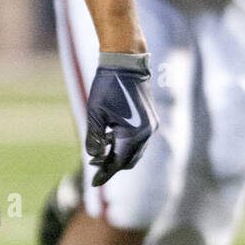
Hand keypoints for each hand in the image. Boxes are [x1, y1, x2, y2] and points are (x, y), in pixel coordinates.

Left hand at [85, 54, 157, 186]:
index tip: (93, 183)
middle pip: (129, 160)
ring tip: (99, 151)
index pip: (118, 162)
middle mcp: (147, 133)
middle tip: (94, 165)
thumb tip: (93, 157)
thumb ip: (93, 138)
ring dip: (118, 154)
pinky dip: (125, 144)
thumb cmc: (107, 86)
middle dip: (111, 165)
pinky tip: (110, 138)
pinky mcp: (151, 120)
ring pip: (135, 152)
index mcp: (134, 133)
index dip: (104, 173)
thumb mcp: (94, 113)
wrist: (126, 62)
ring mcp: (152, 126)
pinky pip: (139, 141)